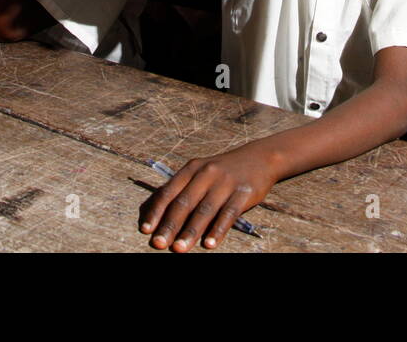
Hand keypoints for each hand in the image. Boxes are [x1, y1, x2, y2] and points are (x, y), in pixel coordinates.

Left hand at [139, 147, 276, 250]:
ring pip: (204, 210)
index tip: (146, 230)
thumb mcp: (201, 171)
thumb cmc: (223, 170)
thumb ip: (182, 189)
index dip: (156, 212)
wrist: (260, 158)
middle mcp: (206, 174)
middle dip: (170, 225)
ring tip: (180, 249)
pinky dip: (217, 230)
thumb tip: (158, 213)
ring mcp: (225, 183)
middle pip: (184, 203)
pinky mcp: (243, 193)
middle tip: (158, 244)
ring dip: (191, 231)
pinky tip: (209, 244)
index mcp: (192, 168)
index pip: (169, 191)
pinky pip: (228, 214)